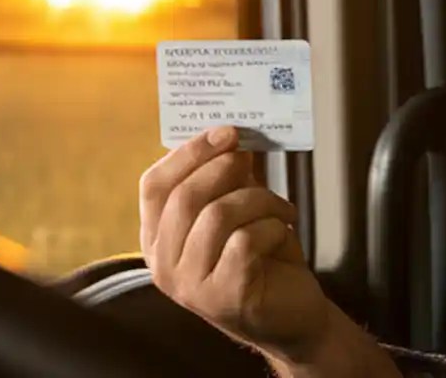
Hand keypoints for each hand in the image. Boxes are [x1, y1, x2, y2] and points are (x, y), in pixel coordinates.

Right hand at [139, 127, 327, 361]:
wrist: (292, 314)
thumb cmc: (263, 257)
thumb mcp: (240, 210)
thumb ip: (229, 179)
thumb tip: (233, 138)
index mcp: (158, 239)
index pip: (154, 186)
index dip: (188, 153)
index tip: (225, 132)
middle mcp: (164, 265)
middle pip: (183, 198)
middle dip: (223, 169)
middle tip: (251, 158)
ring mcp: (190, 285)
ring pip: (218, 215)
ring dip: (259, 200)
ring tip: (280, 208)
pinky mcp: (224, 296)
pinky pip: (245, 241)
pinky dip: (272, 228)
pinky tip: (282, 234)